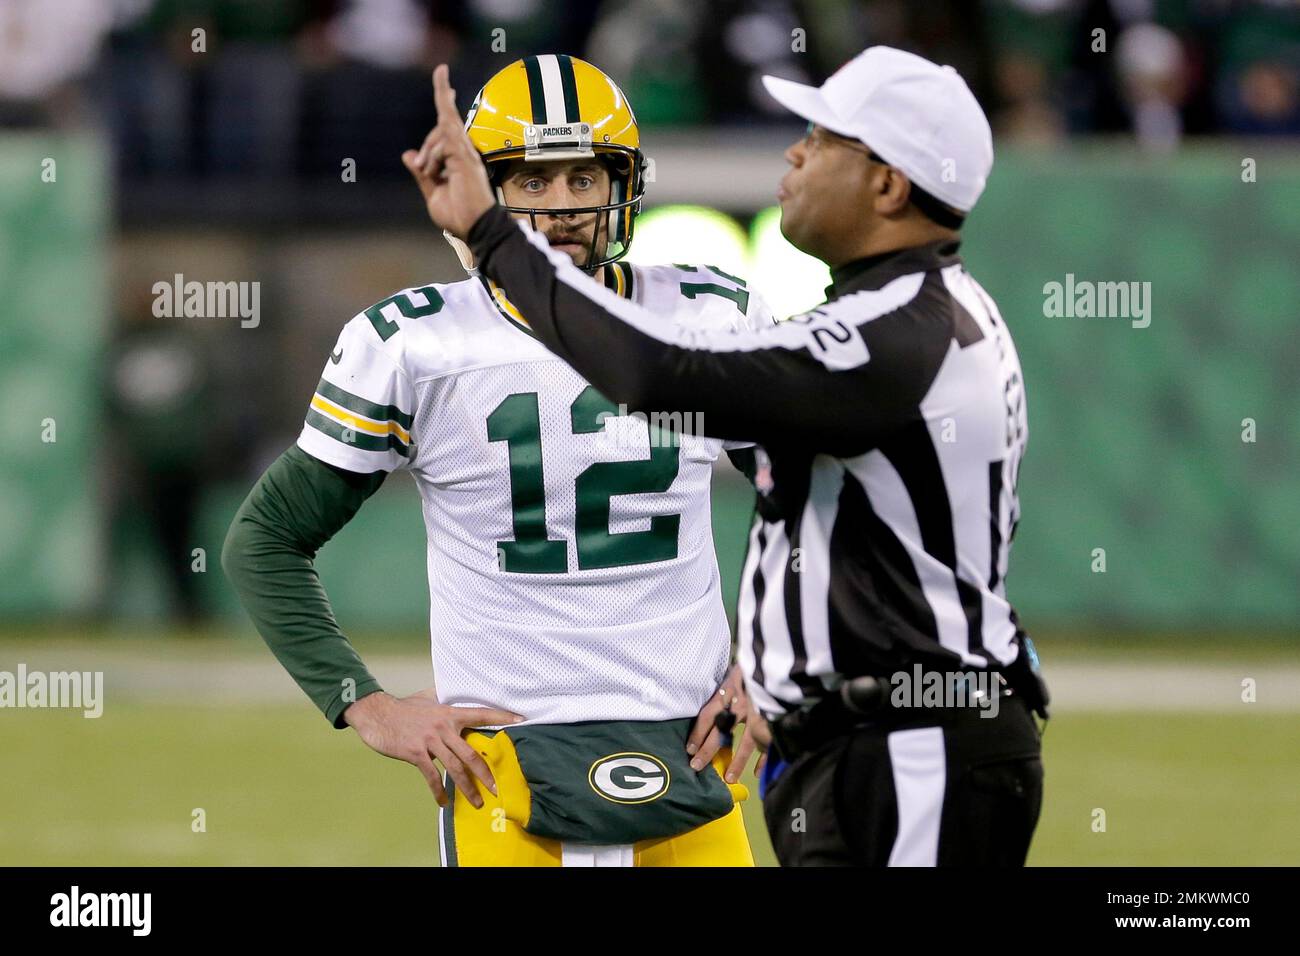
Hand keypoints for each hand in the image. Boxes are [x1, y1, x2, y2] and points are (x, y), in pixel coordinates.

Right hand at [343, 689, 522, 808]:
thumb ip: (444, 697)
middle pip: (471, 754)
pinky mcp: (416, 753)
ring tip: (477, 802)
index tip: (521, 720)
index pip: (481, 714)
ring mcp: (430, 741)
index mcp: (450, 713)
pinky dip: (438, 791)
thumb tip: (454, 691)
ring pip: (454, 768)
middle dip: (486, 774)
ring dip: (467, 788)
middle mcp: (444, 728)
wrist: (377, 713)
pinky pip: (431, 776)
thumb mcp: (428, 697)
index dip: (502, 716)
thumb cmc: (404, 706)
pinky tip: (444, 802)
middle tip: (497, 789)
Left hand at [401, 63, 496, 239]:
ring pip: (442, 130)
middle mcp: (466, 151)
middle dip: (428, 144)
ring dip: (429, 153)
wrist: (475, 230)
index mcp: (459, 157)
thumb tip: (408, 155)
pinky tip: (436, 172)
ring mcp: (467, 153)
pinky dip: (434, 154)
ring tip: (432, 176)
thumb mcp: (433, 193)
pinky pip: (445, 140)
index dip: (444, 95)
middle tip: (425, 170)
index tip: (442, 73)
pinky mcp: (465, 158)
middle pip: (443, 123)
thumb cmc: (459, 216)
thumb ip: (422, 173)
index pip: (450, 120)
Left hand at [685, 664, 771, 783]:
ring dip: (736, 762)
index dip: (698, 732)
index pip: (708, 714)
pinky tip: (757, 772)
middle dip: (708, 751)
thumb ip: (730, 683)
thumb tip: (719, 694)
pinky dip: (764, 759)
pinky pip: (769, 744)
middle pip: (721, 732)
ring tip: (728, 779)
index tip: (689, 748)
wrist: (781, 661)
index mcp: (729, 690)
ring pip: (745, 743)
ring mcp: (760, 715)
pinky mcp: (776, 721)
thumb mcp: (738, 668)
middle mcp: (741, 705)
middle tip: (696, 767)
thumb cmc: (757, 662)